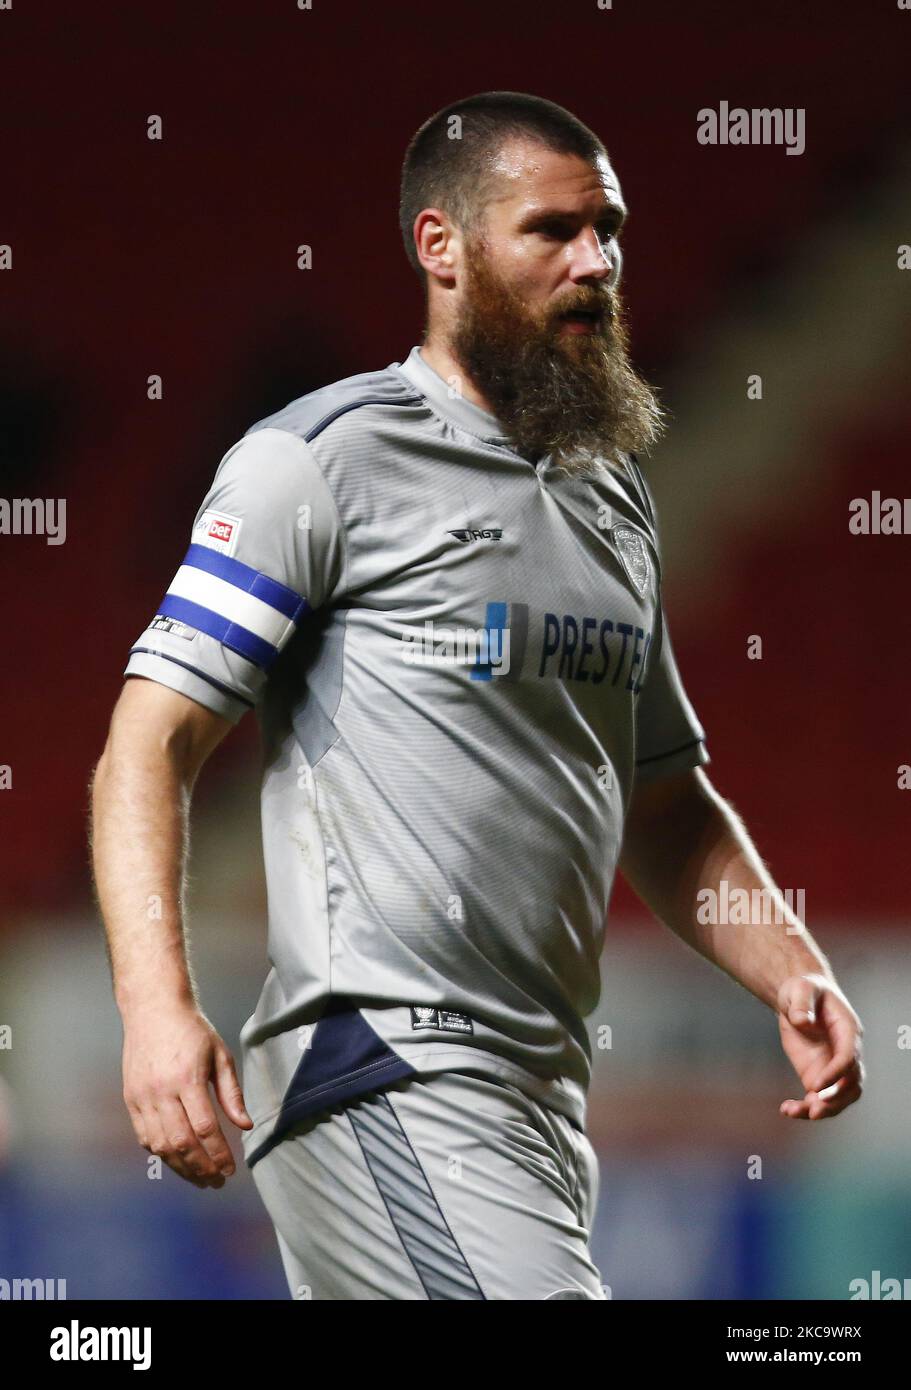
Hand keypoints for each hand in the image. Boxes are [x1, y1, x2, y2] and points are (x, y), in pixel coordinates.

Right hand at [122, 1001, 253, 1186]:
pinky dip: (160, 1153)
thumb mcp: (220, 1055)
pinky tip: (176, 1160)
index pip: (205, 1128)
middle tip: (217, 1181)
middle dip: (201, 1168)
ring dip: (181, 1167)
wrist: (153, 1010)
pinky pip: (144, 1136)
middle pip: (181, 1143)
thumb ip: (231, 1093)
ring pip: (160, 1145)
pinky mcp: (130, 1099)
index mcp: (187, 1078)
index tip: (231, 1169)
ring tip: (199, 1178)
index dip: (218, 1154)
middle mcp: (161, 1091)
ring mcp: (142, 1097)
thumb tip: (245, 1126)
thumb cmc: (192, 1031)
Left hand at [776, 973, 863, 1119]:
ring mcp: (833, 1066)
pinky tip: (786, 1109)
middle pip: (852, 1084)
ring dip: (822, 1109)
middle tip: (813, 1110)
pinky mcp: (818, 1074)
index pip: (849, 1057)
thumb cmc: (803, 989)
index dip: (835, 1073)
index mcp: (848, 1030)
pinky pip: (818, 1097)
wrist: (799, 997)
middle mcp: (846, 1052)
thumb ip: (802, 1003)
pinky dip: (805, 1107)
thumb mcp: (800, 989)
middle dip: (836, 1100)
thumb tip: (803, 1021)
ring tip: (793, 1111)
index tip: (814, 1084)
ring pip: (839, 1097)